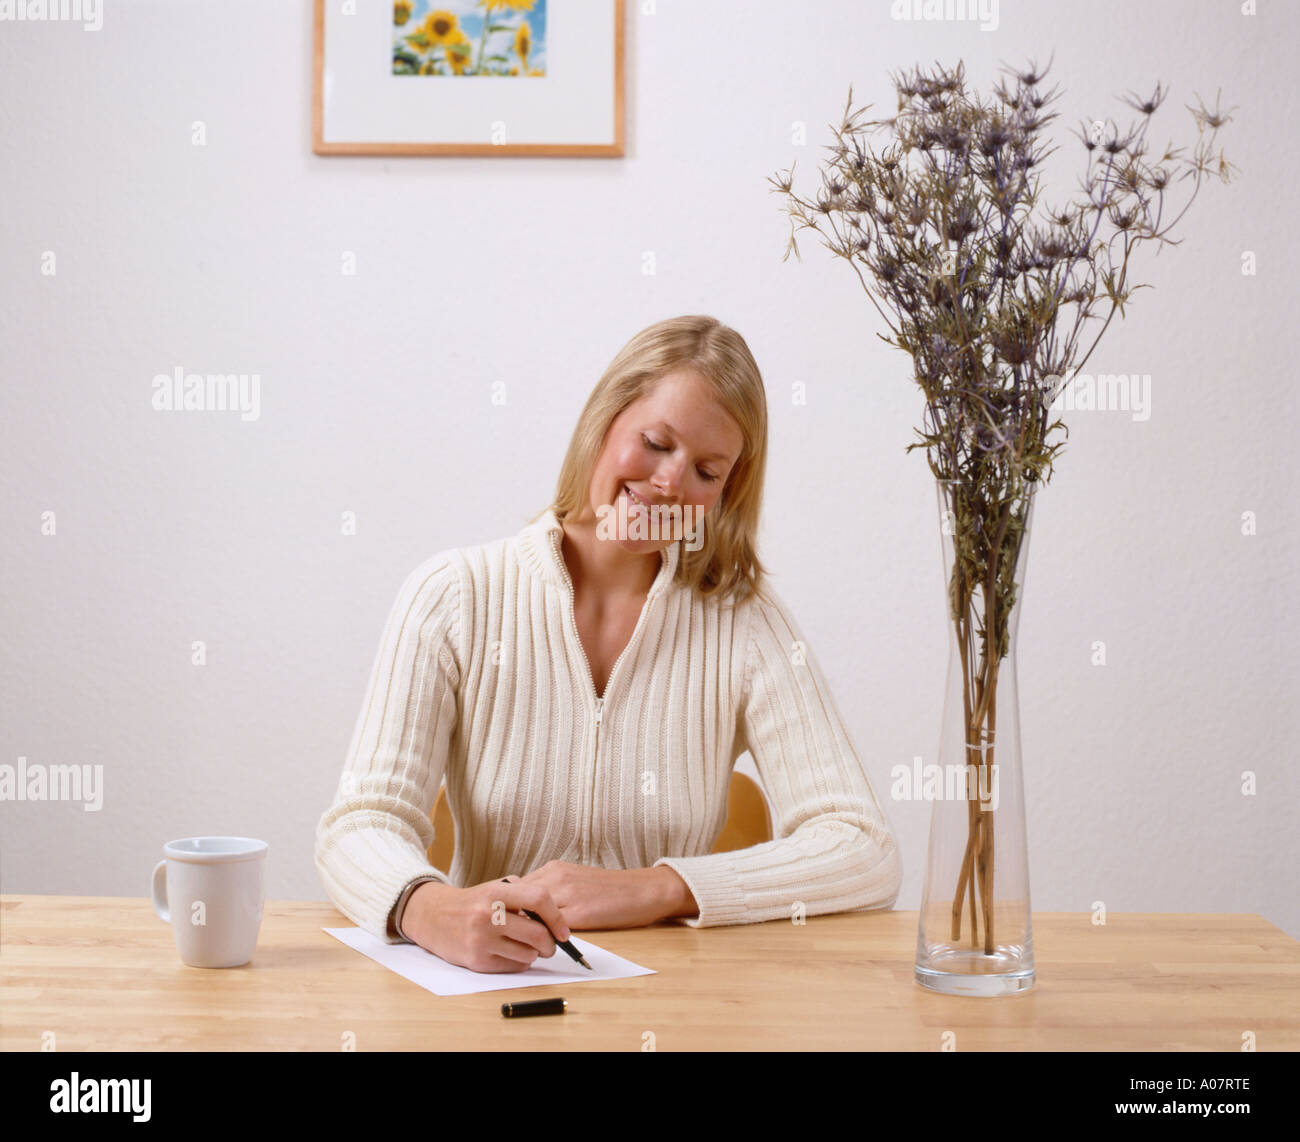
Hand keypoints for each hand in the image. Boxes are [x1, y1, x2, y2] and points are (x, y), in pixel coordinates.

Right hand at [400, 878, 570, 973]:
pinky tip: (511, 953)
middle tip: (550, 944)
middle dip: (550, 943)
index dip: (556, 916)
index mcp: (496, 892)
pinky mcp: (477, 961)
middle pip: (537, 934)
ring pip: (528, 955)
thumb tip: (555, 918)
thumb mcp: (495, 887)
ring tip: (527, 946)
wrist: (434, 917)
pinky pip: (513, 967)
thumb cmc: (474, 902)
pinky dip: (520, 962)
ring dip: (534, 954)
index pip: (538, 899)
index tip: (563, 930)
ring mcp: (482, 940)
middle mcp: (488, 916)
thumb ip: (524, 895)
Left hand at [515, 861, 682, 929]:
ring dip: (526, 931)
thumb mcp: (576, 881)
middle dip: (512, 919)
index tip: (506, 921)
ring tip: (524, 944)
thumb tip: (526, 910)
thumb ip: (552, 891)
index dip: (510, 908)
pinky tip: (544, 949)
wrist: (643, 890)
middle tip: (509, 936)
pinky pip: (551, 929)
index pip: (517, 889)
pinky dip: (544, 939)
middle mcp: (557, 877)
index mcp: (555, 869)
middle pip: (518, 901)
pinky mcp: (580, 913)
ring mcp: (567, 894)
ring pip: (532, 915)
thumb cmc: (611, 890)